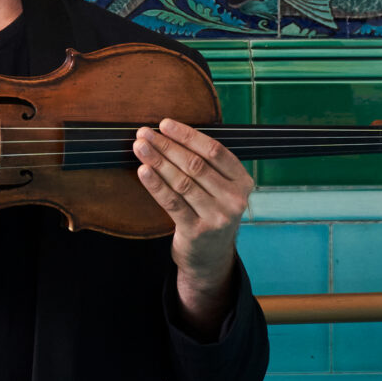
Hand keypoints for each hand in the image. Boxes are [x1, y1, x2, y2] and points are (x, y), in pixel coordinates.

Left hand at [135, 117, 253, 338]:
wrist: (210, 256)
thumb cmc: (210, 211)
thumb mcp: (219, 189)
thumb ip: (205, 164)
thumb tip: (169, 132)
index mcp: (243, 182)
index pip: (215, 151)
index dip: (188, 135)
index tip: (163, 124)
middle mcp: (234, 199)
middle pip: (196, 165)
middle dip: (167, 146)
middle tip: (144, 133)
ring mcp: (217, 217)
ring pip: (182, 182)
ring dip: (158, 161)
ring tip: (139, 147)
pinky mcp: (197, 231)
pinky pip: (172, 202)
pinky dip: (155, 184)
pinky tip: (142, 170)